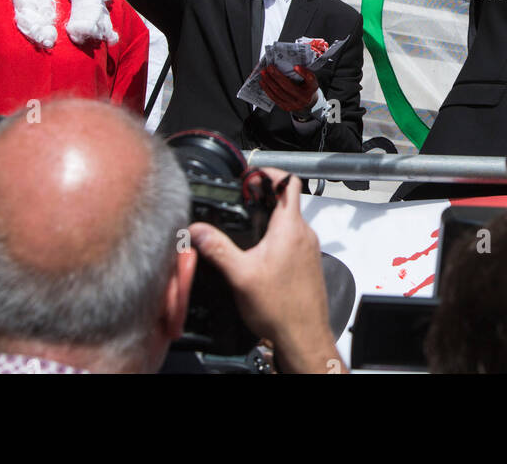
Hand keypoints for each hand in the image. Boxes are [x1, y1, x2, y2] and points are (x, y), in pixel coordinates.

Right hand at [189, 169, 343, 373]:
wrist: (303, 335)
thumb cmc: (281, 308)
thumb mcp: (240, 275)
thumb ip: (217, 248)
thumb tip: (197, 230)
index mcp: (290, 228)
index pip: (288, 182)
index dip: (269, 172)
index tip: (250, 176)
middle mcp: (304, 234)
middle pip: (286, 201)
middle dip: (262, 198)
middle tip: (240, 202)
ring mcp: (309, 249)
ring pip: (289, 222)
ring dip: (269, 219)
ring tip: (246, 227)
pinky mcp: (308, 263)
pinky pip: (293, 240)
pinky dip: (276, 238)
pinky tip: (258, 255)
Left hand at [258, 65, 319, 114]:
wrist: (308, 102)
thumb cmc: (307, 87)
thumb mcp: (310, 79)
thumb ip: (304, 72)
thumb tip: (292, 66)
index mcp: (312, 88)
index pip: (309, 79)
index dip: (303, 73)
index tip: (296, 66)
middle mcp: (304, 98)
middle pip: (288, 86)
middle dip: (276, 76)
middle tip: (269, 67)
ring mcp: (295, 104)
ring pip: (279, 92)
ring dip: (269, 82)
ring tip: (264, 74)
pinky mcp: (287, 107)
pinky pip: (275, 98)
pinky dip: (268, 89)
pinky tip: (263, 83)